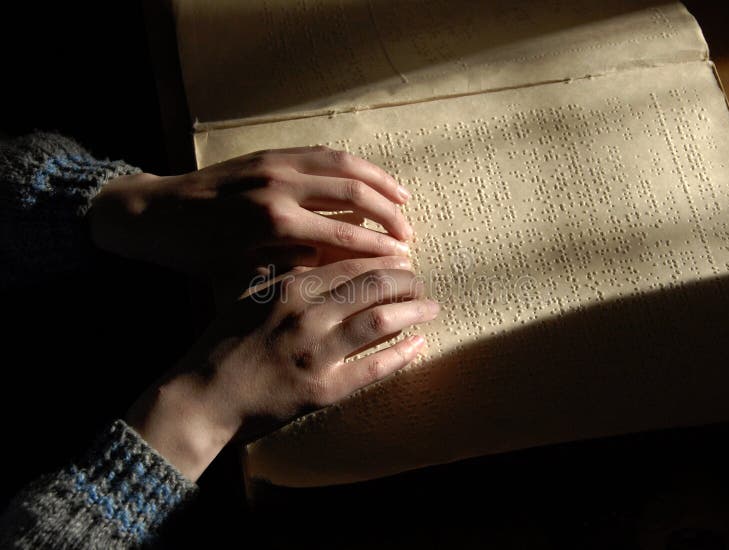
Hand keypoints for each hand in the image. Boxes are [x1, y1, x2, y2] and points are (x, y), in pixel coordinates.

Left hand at [89, 146, 412, 272]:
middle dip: (387, 215)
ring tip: (405, 201)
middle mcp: (281, 185)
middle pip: (353, 193)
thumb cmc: (197, 253)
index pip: (342, 232)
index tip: (402, 258)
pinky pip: (323, 152)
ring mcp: (278, 162)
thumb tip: (335, 266)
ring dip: (379, 182)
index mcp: (273, 222)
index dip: (376, 247)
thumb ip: (291, 268)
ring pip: (344, 165)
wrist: (157, 212)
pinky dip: (353, 163)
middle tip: (409, 235)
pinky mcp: (273, 152)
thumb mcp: (241, 272)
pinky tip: (370, 176)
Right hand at [126, 256, 438, 480]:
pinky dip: (400, 355)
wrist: (203, 396)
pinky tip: (419, 345)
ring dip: (412, 310)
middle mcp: (306, 316)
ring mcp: (316, 354)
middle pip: (372, 286)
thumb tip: (305, 245)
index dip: (383, 259)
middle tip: (420, 280)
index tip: (401, 258)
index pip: (350, 263)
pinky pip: (372, 369)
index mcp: (290, 289)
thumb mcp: (246, 294)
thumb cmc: (224, 343)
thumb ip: (276, 268)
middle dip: (405, 280)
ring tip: (431, 306)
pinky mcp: (322, 391)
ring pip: (379, 320)